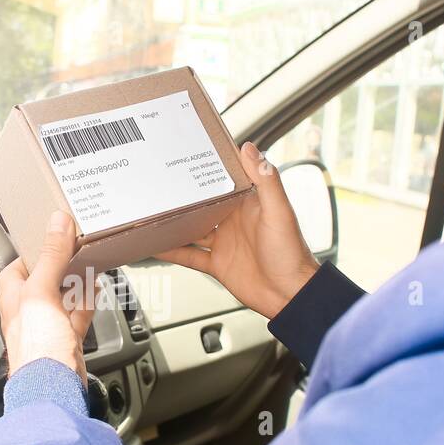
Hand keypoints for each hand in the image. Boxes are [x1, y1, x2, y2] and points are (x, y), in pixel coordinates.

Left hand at [0, 211, 96, 382]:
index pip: (19, 263)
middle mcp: (29, 310)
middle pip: (45, 277)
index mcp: (14, 296)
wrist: (53, 387)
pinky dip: (87, 300)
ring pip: (64, 294)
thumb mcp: (41, 291)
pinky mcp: (67, 338)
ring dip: (77, 279)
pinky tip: (96, 288)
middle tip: (78, 243)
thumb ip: (50, 256)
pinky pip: (78, 313)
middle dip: (62, 262)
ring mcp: (49, 325)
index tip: (53, 232)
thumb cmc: (36, 346)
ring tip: (90, 260)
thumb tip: (57, 223)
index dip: (35, 248)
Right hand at [156, 142, 319, 318]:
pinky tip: (155, 246)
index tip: (189, 152)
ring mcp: (224, 242)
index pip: (225, 179)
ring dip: (175, 222)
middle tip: (160, 180)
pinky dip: (171, 251)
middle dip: (184, 194)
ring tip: (152, 211)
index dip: (209, 166)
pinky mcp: (217, 264)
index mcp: (248, 203)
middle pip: (203, 203)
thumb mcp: (279, 212)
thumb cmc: (291, 253)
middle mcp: (234, 220)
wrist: (290, 295)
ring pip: (192, 228)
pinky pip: (189, 255)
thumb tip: (250, 149)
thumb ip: (266, 181)